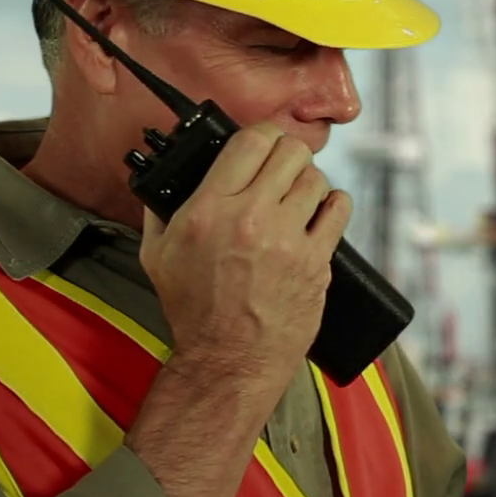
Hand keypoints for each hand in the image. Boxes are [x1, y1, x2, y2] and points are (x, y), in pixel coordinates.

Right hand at [139, 121, 351, 396]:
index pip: (249, 141)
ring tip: (296, 198)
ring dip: (306, 182)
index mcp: (209, 210)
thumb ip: (159, 210)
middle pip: (289, 151)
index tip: (259, 146)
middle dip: (285, 155)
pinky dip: (332, 205)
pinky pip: (339, 208)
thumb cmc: (193, 312)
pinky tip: (320, 213)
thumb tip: (163, 178)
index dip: (259, 136)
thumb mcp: (157, 256)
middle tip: (279, 170)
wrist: (228, 360)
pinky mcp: (316, 262)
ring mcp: (288, 240)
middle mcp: (251, 219)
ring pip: (315, 177)